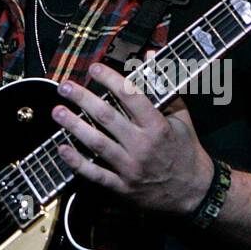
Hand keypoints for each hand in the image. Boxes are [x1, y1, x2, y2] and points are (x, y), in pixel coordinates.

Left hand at [51, 59, 213, 215]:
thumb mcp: (182, 117)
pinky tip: (62, 148)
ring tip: (57, 111)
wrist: (193, 193)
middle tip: (65, 87)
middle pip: (107, 117)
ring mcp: (131, 168)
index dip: (110, 79)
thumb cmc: (186, 151)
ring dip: (74, 126)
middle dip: (83, 99)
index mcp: (158, 127)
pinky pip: (95, 174)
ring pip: (97, 143)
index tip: (94, 68)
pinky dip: (77, 162)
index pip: (131, 97)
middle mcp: (142, 146)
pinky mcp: (123, 187)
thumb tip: (149, 56)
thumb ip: (164, 87)